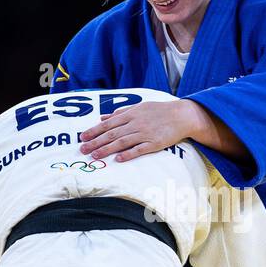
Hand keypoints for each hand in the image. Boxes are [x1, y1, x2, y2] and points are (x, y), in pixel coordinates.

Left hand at [78, 100, 198, 162]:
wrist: (182, 115)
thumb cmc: (159, 111)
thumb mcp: (138, 107)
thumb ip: (120, 113)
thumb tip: (102, 117)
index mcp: (131, 114)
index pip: (108, 123)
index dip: (95, 131)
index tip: (83, 137)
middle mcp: (136, 123)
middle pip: (112, 133)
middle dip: (96, 141)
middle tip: (83, 149)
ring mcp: (145, 133)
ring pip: (122, 142)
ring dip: (107, 149)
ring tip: (95, 155)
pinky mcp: (155, 143)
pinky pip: (139, 149)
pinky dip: (128, 154)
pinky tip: (118, 159)